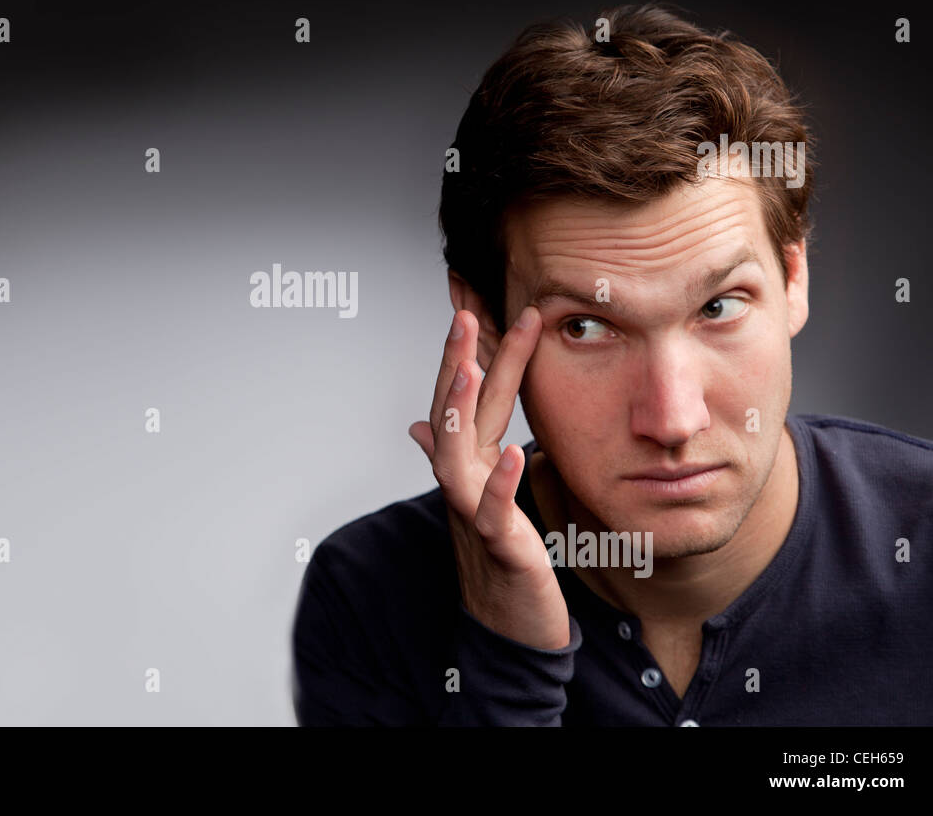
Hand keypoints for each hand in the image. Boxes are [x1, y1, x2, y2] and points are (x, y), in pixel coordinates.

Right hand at [408, 306, 569, 648]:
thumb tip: (418, 425)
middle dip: (458, 363)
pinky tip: (514, 453)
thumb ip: (461, 453)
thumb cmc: (499, 560)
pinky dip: (501, 482)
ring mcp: (474, 511)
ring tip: (470, 368)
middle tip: (466, 314)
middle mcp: (464, 481)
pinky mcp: (498, 545)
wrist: (506, 628)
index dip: (473, 352)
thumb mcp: (482, 497)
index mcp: (469, 463)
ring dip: (459, 410)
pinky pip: (493, 511)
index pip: (468, 398)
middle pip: (454, 413)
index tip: (479, 304)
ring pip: (456, 454)